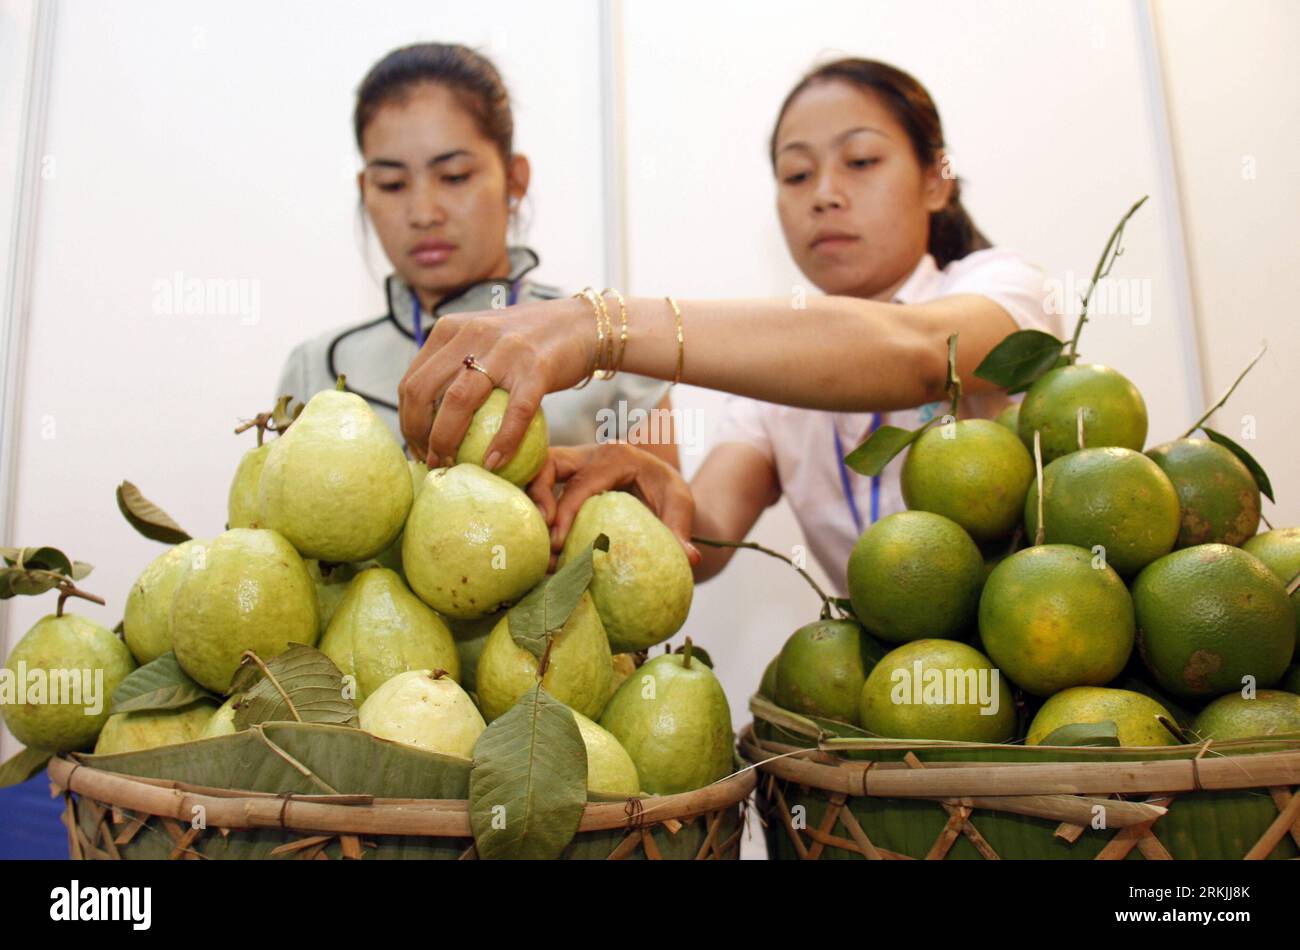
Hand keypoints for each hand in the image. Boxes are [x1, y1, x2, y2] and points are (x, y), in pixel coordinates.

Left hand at [397, 297, 592, 467]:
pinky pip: (514, 413)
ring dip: (446, 442)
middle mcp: (472, 334)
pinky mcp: (537, 368)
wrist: (582, 324)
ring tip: (450, 466)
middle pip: (423, 392)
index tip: (417, 446)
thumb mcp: (483, 337)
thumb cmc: (530, 341)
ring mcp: (504, 350)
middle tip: (429, 460)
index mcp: (452, 328)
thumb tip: (427, 411)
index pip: (411, 381)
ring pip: (457, 402)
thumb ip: (455, 361)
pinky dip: (501, 443)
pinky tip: (494, 463)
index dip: (407, 420)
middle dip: (417, 434)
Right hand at [527, 444, 700, 568]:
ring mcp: (575, 462)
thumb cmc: (669, 493)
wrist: (663, 485)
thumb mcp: (681, 507)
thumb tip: (690, 558)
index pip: (584, 483)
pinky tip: (533, 539)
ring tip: (533, 542)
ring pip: (539, 469)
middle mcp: (590, 454)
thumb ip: (680, 530)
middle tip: (539, 533)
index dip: (567, 512)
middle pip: (550, 462)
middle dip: (537, 494)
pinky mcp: (565, 476)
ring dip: (531, 501)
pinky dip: (534, 507)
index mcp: (617, 456)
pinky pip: (541, 483)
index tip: (557, 542)